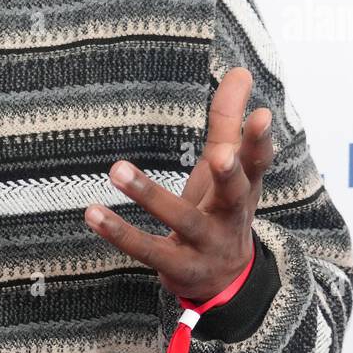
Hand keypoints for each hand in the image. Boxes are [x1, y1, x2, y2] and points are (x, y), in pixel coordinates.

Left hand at [83, 68, 273, 303]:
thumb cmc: (221, 210)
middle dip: (229, 175)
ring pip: (181, 220)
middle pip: (235, 194)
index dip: (258, 140)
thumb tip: (240, 71)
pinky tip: (92, 213)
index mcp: (245, 187)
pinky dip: (119, 232)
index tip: (259, 115)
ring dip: (150, 195)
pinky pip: (147, 249)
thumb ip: (228, 120)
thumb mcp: (228, 167)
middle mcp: (230, 215)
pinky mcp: (177, 266)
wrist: (226, 281)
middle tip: (219, 155)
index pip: (256, 162)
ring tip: (117, 168)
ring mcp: (205, 244)